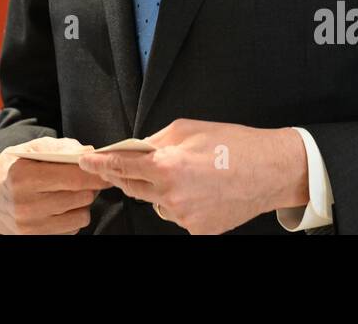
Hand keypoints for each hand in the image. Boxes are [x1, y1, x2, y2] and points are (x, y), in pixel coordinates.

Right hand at [0, 137, 114, 234]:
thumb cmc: (15, 166)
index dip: (94, 174)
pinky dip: (73, 217)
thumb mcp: (32, 148)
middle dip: (91, 186)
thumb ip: (61, 147)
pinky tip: (62, 206)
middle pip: (81, 197)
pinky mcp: (34, 237)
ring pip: (81, 216)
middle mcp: (26, 204)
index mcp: (24, 177)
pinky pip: (72, 229)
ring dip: (83, 203)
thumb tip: (89, 152)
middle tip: (88, 178)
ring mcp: (30, 225)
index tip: (104, 170)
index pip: (73, 178)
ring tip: (73, 192)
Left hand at [77, 118, 306, 234]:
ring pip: (154, 202)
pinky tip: (199, 188)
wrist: (270, 171)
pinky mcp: (197, 229)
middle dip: (126, 175)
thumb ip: (157, 140)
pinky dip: (179, 201)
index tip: (86, 161)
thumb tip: (137, 149)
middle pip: (132, 187)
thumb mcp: (188, 129)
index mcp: (166, 167)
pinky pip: (175, 214)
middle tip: (129, 163)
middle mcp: (171, 196)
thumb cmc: (233, 144)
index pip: (120, 166)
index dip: (99, 164)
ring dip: (157, 188)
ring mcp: (184, 217)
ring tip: (186, 173)